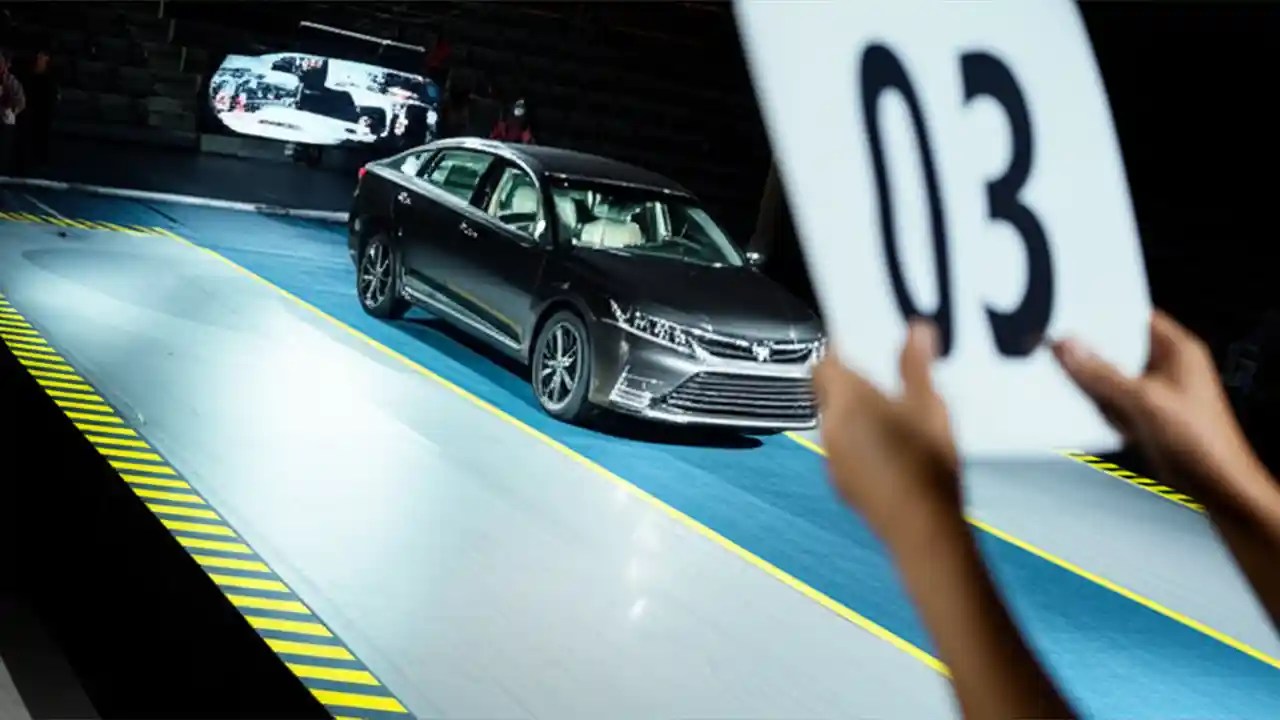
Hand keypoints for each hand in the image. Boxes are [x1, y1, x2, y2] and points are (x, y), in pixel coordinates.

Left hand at [813, 320, 960, 547]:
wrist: (921, 528)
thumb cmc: (927, 466)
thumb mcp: (931, 408)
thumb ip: (917, 366)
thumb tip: (916, 330)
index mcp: (848, 399)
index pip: (825, 362)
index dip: (840, 352)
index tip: (859, 347)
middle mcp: (830, 425)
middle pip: (828, 392)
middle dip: (851, 384)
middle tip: (882, 380)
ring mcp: (831, 456)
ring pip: (834, 421)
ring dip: (853, 414)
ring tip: (890, 415)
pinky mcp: (839, 480)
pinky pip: (841, 449)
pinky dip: (857, 442)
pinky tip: (888, 449)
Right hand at [1053, 310, 1273, 511]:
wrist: (1218, 486)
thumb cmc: (1196, 439)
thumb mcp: (1143, 401)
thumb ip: (1101, 373)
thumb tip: (1065, 345)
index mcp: (1177, 349)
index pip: (1133, 317)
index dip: (1102, 315)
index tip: (1067, 315)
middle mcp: (1167, 366)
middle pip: (1119, 348)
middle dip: (1089, 350)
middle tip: (1053, 346)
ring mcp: (1157, 392)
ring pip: (1113, 376)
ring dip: (1090, 379)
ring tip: (1057, 375)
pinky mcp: (1147, 416)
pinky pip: (1114, 401)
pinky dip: (1097, 403)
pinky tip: (1075, 405)